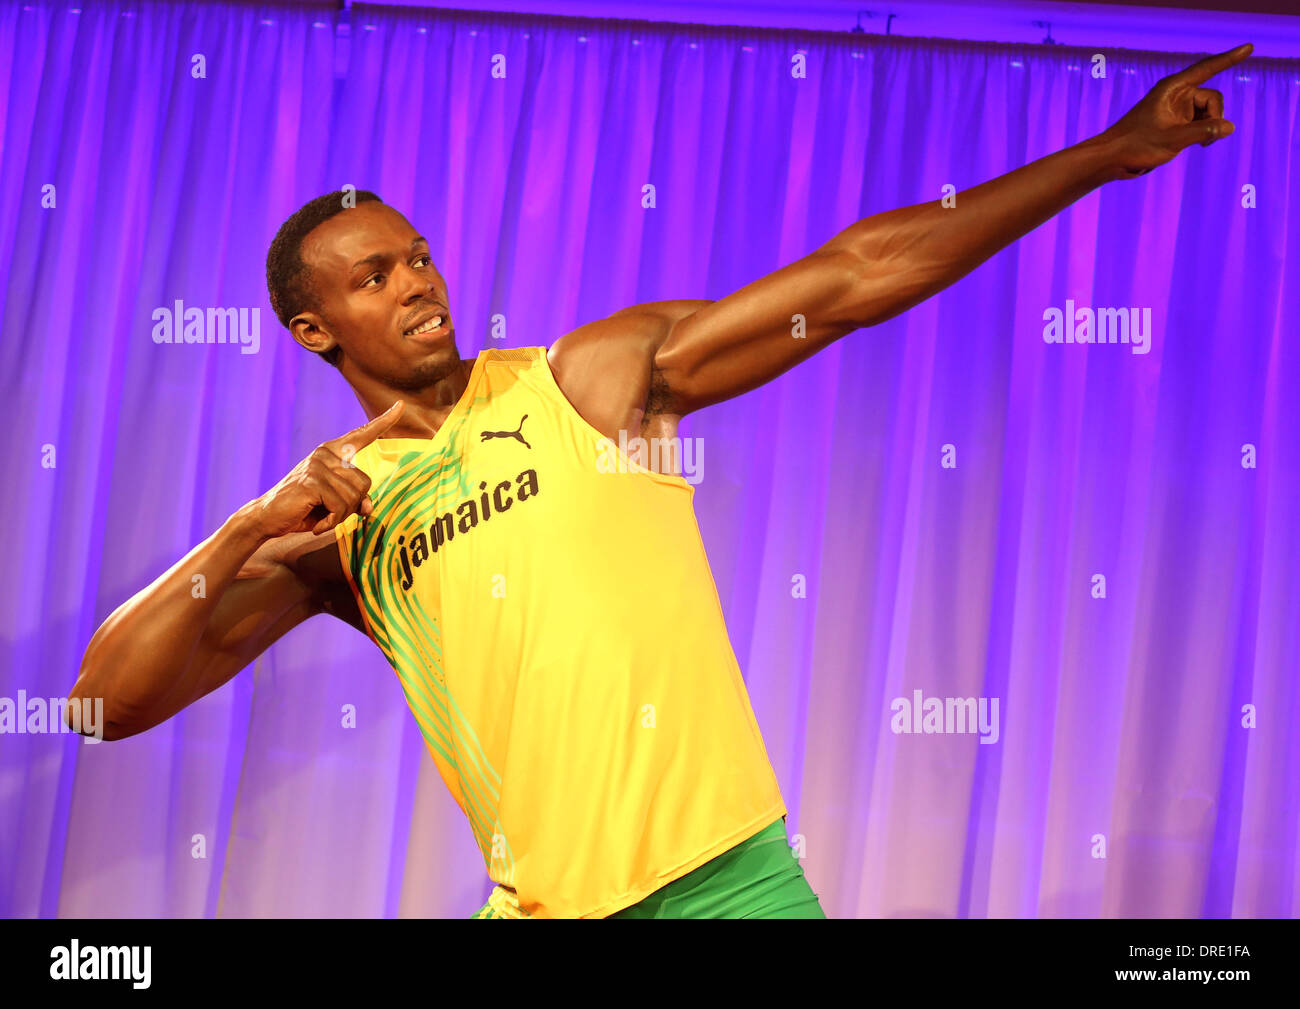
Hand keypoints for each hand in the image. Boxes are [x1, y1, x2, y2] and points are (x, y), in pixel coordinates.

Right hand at [250, 400, 405, 536]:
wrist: (267, 518)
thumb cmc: (303, 508)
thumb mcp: (334, 504)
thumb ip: (355, 501)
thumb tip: (369, 507)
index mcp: (333, 452)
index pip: (362, 435)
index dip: (383, 422)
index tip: (401, 406)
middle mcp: (326, 454)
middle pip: (365, 484)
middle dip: (351, 506)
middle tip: (328, 512)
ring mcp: (318, 465)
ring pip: (354, 498)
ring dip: (339, 516)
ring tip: (319, 516)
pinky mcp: (313, 481)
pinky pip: (340, 507)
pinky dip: (331, 522)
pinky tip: (316, 524)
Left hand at [1100, 43, 1250, 178]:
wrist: (1111, 159)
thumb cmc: (1135, 145)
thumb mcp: (1173, 139)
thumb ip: (1203, 132)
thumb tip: (1229, 127)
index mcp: (1173, 88)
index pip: (1207, 69)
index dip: (1229, 59)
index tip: (1249, 47)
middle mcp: (1176, 95)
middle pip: (1213, 99)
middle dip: (1214, 118)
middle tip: (1205, 140)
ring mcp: (1176, 109)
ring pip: (1208, 114)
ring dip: (1208, 129)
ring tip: (1196, 145)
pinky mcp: (1175, 123)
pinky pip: (1199, 124)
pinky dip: (1202, 134)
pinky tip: (1195, 145)